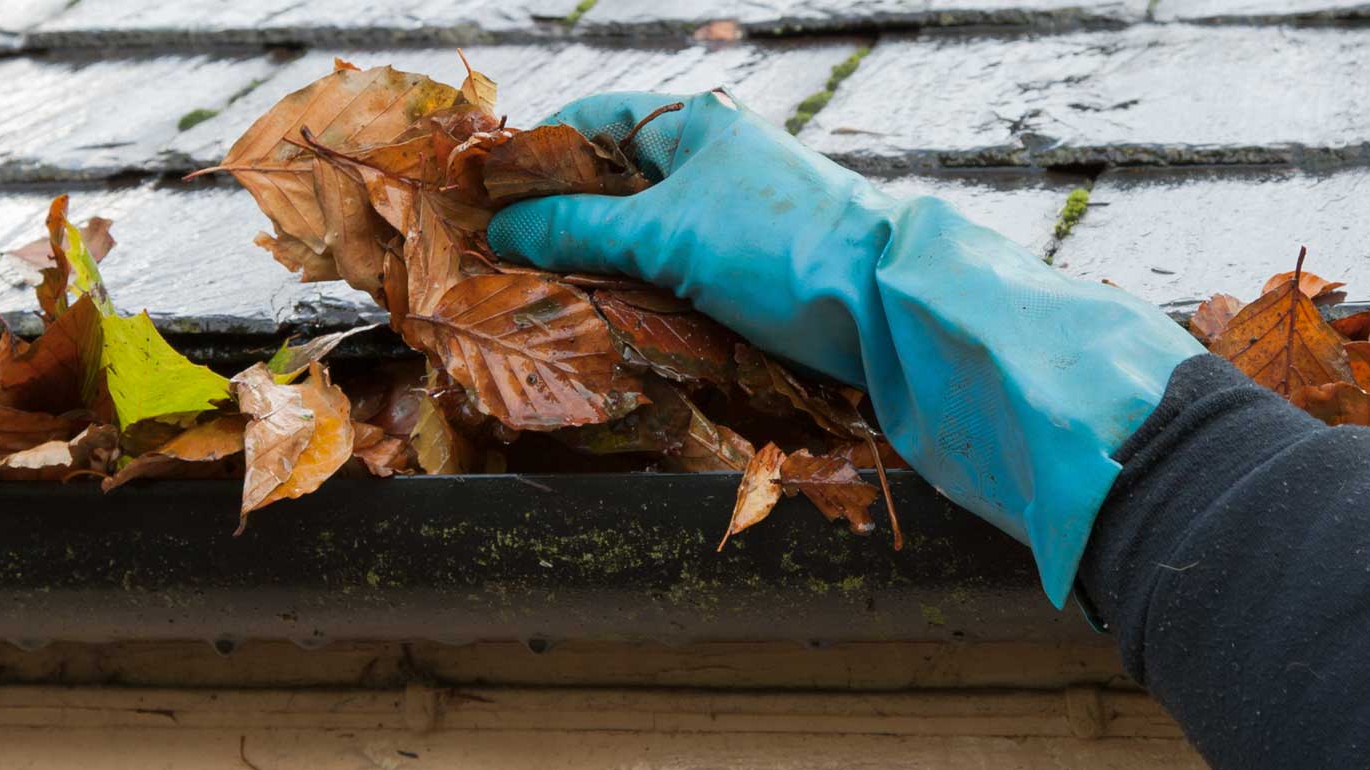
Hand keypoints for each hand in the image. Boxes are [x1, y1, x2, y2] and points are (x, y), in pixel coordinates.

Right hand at [488, 90, 888, 387]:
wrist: (885, 308)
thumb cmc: (778, 247)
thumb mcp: (666, 235)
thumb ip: (580, 231)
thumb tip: (503, 231)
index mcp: (691, 125)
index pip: (589, 122)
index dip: (533, 157)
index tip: (484, 199)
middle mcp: (706, 162)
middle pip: (606, 182)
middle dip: (554, 218)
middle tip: (499, 258)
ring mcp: (722, 216)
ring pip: (632, 234)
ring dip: (589, 263)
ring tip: (535, 293)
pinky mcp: (736, 269)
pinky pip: (664, 272)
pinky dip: (629, 292)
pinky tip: (595, 317)